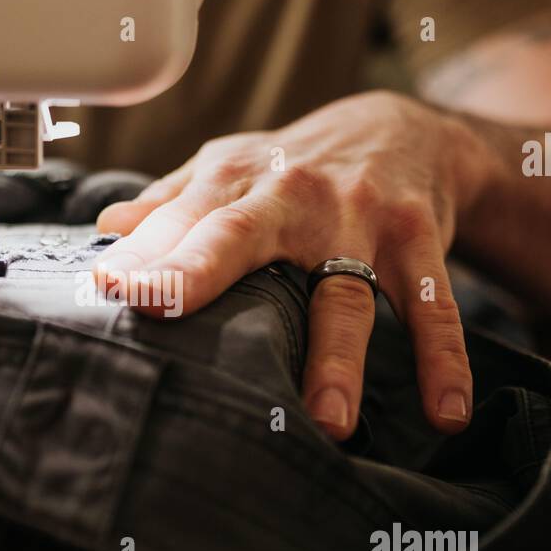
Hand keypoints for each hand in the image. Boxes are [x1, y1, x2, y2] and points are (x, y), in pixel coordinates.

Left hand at [95, 91, 490, 439]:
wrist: (403, 129)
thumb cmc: (296, 166)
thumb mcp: (231, 167)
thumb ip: (171, 202)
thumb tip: (105, 231)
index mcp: (235, 184)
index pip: (180, 224)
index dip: (144, 256)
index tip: (107, 289)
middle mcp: (293, 198)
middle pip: (241, 239)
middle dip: (203, 274)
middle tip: (164, 315)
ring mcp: (360, 221)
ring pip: (343, 294)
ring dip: (338, 358)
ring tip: (327, 422)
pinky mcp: (416, 243)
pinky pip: (433, 306)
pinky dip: (444, 359)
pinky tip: (445, 411)